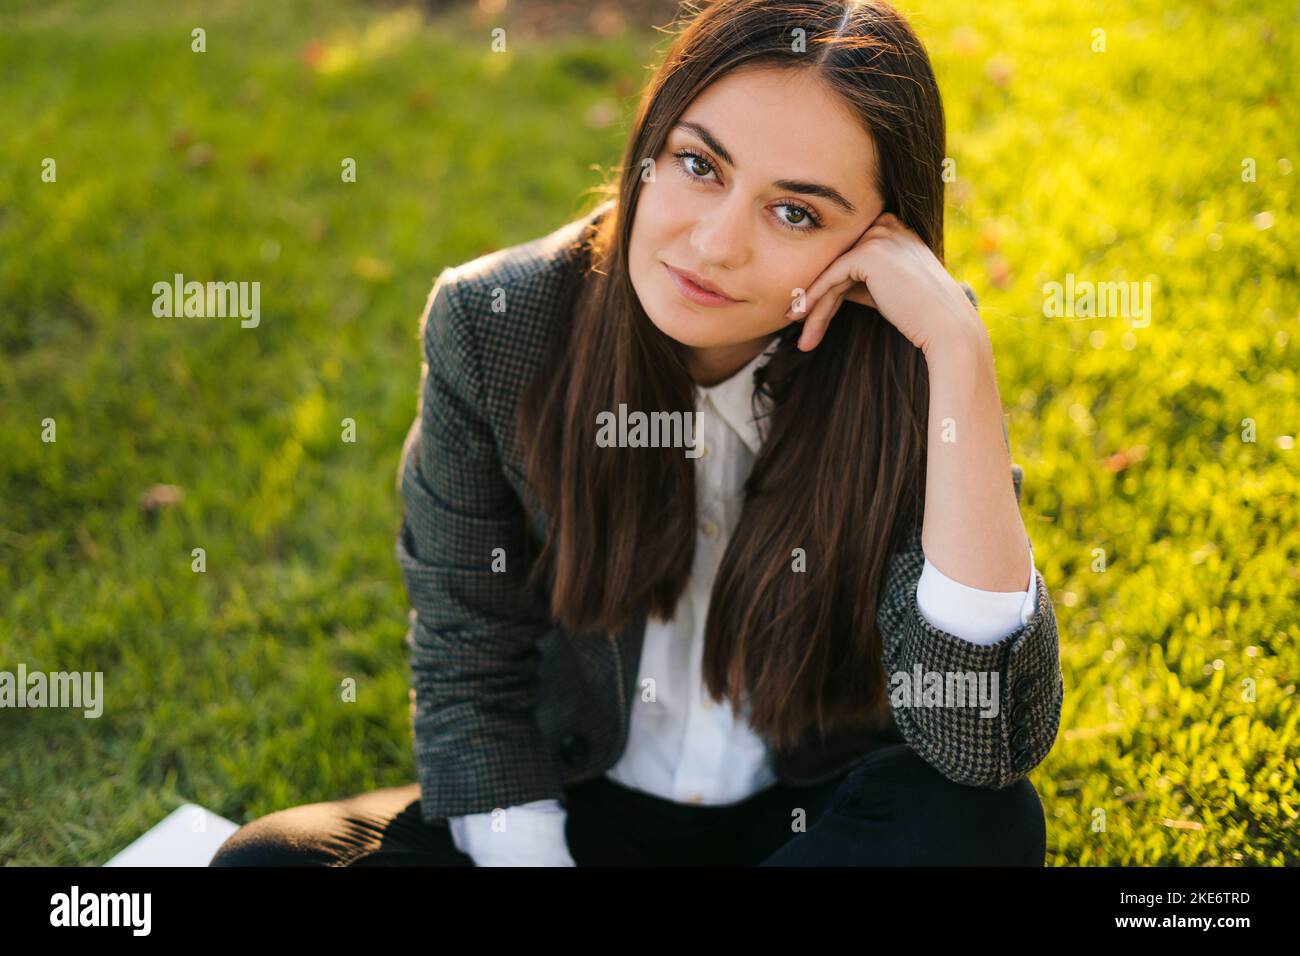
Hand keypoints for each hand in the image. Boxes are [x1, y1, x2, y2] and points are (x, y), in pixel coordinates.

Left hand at [785, 212, 984, 357]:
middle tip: (793, 322)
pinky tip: (802, 319)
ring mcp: (878, 235)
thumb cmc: (918, 315)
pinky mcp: (869, 252)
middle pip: (837, 262)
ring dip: (812, 307)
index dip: (823, 284)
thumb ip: (858, 280)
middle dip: (814, 297)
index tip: (803, 311)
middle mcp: (886, 224)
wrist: (946, 327)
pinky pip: (831, 277)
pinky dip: (814, 299)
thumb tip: (822, 286)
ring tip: (801, 339)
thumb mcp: (883, 290)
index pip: (847, 255)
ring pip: (831, 272)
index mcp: (893, 227)